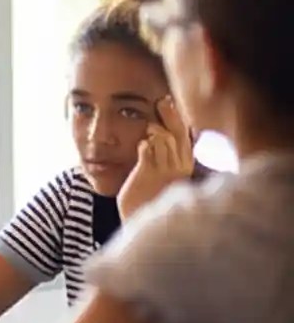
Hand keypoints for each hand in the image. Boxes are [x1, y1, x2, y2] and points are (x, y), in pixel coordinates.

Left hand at [118, 97, 194, 218]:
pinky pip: (148, 153)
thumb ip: (164, 157)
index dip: (178, 119)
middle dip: (170, 116)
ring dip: (155, 130)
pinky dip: (146, 144)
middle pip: (176, 135)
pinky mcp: (146, 175)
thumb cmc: (149, 198)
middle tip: (162, 100)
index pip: (184, 137)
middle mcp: (177, 168)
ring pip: (163, 141)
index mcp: (183, 167)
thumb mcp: (162, 176)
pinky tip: (143, 142)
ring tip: (149, 125)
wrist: (139, 222)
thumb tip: (164, 135)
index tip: (170, 101)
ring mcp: (162, 172)